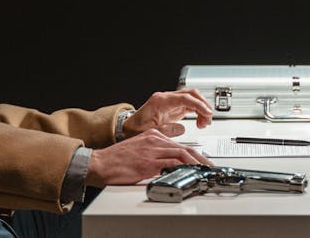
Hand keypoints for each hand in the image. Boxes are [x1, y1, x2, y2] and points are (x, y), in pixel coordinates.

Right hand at [86, 129, 212, 186]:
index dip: (194, 153)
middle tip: (210, 167)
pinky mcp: (147, 162)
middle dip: (201, 158)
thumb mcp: (139, 149)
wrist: (99, 163)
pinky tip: (190, 172)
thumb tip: (169, 163)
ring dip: (196, 163)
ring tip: (205, 171)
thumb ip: (155, 152)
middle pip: (184, 148)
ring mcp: (151, 151)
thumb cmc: (117, 160)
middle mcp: (154, 140)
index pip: (179, 144)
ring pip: (181, 153)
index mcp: (153, 135)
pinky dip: (183, 167)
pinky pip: (170, 163)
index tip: (203, 161)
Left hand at [124, 89, 213, 137]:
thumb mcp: (150, 132)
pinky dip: (198, 112)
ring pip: (193, 98)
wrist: (129, 128)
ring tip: (204, 123)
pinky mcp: (174, 107)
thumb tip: (182, 128)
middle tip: (208, 119)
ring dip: (202, 109)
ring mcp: (171, 102)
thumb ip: (166, 130)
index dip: (198, 104)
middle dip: (203, 105)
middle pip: (191, 94)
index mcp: (160, 101)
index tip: (207, 113)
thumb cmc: (136, 129)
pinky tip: (199, 121)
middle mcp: (166, 98)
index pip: (184, 97)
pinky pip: (190, 105)